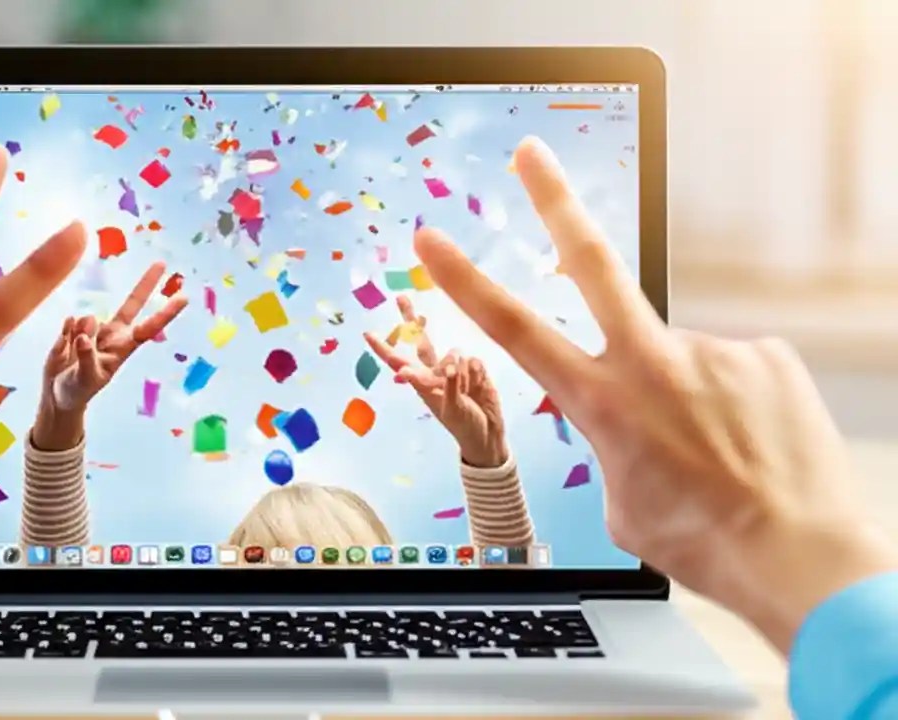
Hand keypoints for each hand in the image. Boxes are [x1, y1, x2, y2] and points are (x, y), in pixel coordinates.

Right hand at [32, 262, 186, 449]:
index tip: (185, 297)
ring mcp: (92, 328)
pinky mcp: (72, 326)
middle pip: (131, 304)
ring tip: (72, 355)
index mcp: (123, 348)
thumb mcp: (85, 380)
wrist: (57, 393)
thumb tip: (83, 334)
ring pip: (87, 318)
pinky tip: (63, 348)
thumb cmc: (79, 389)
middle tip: (162, 262)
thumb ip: (86, 357)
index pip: (148, 328)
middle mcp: (113, 333)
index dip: (165, 313)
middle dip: (146, 283)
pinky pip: (68, 322)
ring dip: (78, 334)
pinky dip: (63, 336)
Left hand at [363, 297, 507, 467]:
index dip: (383, 348)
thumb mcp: (451, 409)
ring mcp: (455, 368)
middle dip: (411, 320)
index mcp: (422, 383)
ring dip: (460, 374)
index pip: (398, 362)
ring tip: (467, 393)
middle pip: (420, 340)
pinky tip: (479, 388)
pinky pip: (473, 361)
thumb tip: (452, 364)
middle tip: (401, 298)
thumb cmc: (463, 425)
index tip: (367, 334)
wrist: (487, 434)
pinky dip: (476, 375)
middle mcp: (435, 371)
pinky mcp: (475, 367)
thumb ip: (450, 385)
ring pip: (454, 354)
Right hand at [414, 136, 897, 653]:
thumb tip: (635, 419)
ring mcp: (714, 352)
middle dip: (553, 200)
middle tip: (530, 152)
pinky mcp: (767, 356)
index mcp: (602, 404)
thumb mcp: (623, 502)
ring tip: (719, 455)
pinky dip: (734, 402)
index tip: (433, 239)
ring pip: (680, 359)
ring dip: (688, 396)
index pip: (513, 330)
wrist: (799, 556)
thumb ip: (613, 444)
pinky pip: (733, 370)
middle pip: (590, 261)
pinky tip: (751, 443)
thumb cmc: (703, 541)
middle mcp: (653, 364)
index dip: (465, 281)